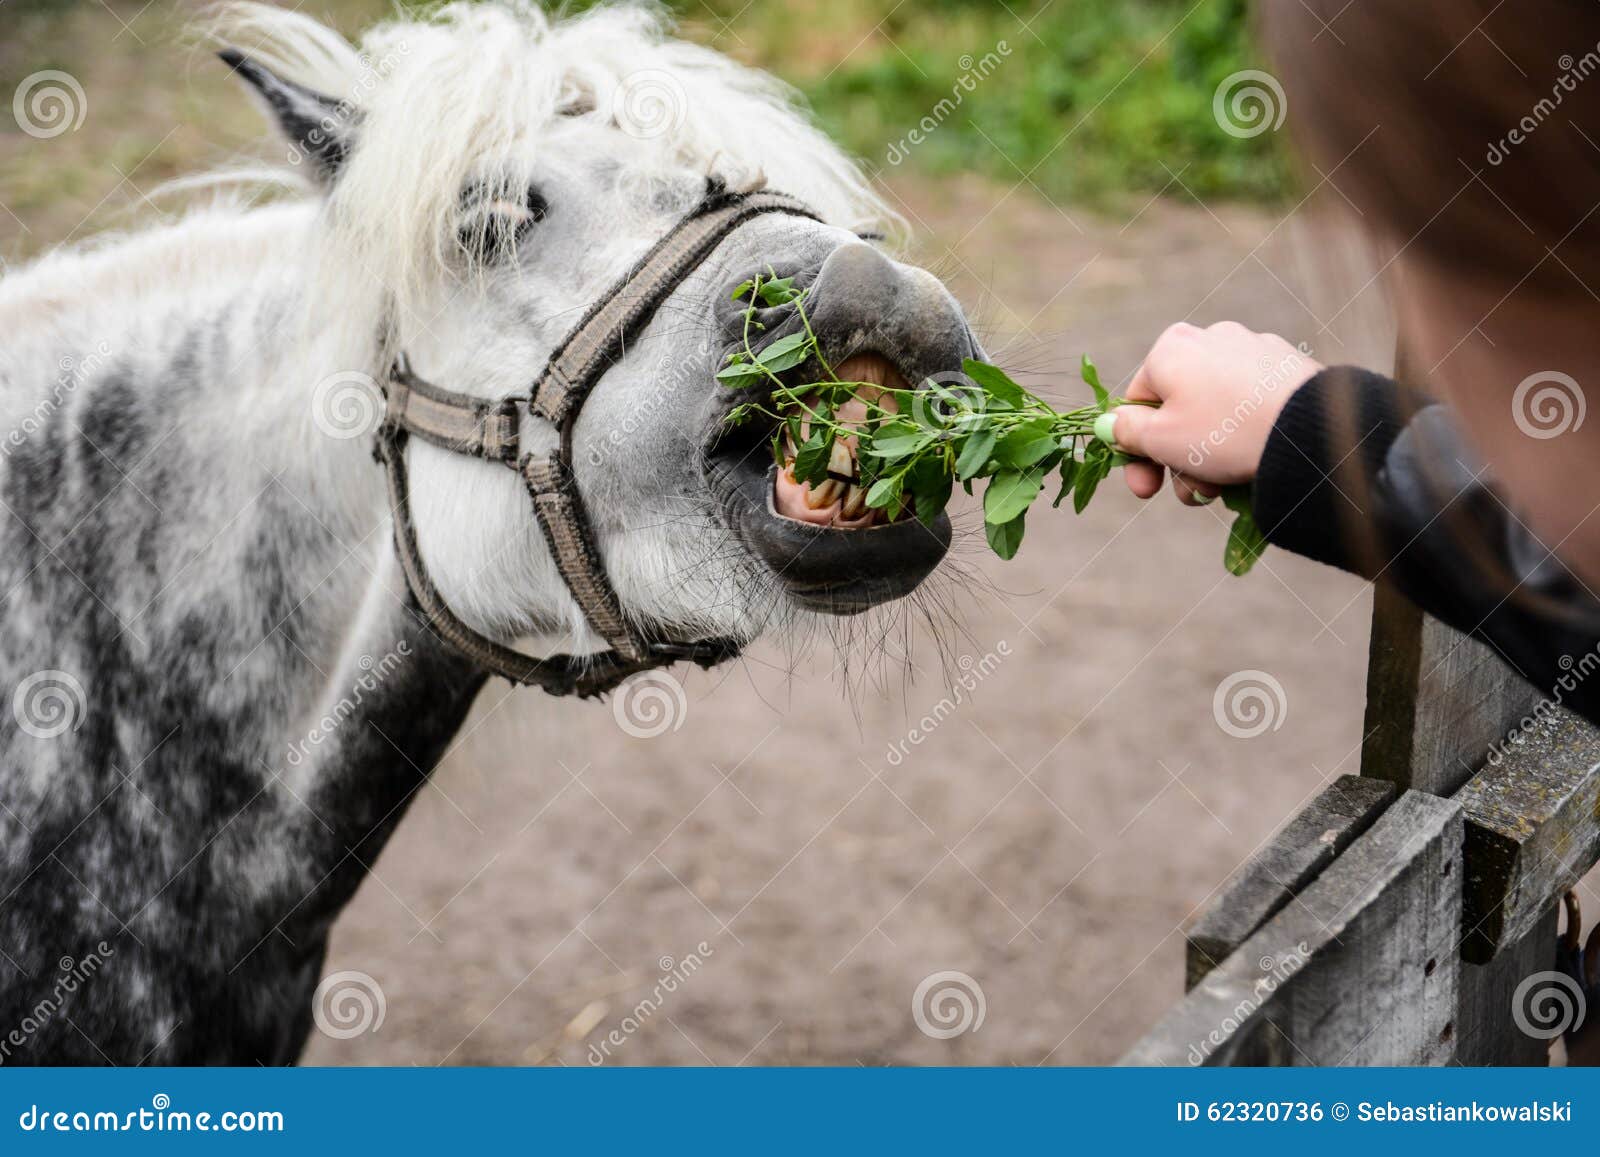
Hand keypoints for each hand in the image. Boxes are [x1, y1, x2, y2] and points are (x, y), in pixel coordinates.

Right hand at [1112, 321, 1321, 504]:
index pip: (1137, 403)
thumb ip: (1126, 431)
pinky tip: (1251, 464)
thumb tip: (1111, 424)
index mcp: (1171, 348)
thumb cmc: (1222, 432)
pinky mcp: (1286, 369)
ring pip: (1214, 413)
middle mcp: (1210, 339)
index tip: (1146, 489)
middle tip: (1191, 496)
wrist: (1307, 432)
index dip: (1135, 451)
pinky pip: (1248, 407)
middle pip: (1178, 411)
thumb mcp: (1159, 440)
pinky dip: (1243, 437)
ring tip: (1223, 487)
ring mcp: (1252, 350)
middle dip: (1177, 460)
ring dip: (1209, 457)